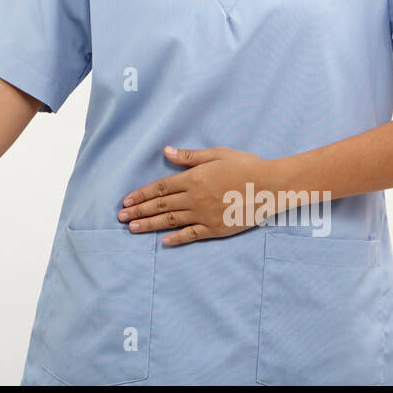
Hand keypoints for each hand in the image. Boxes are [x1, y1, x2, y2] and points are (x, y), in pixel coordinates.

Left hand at [118, 145, 271, 245]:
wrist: (271, 186)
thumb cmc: (245, 166)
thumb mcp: (217, 154)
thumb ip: (190, 156)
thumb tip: (167, 151)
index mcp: (193, 179)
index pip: (160, 188)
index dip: (141, 194)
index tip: (126, 200)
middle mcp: (195, 198)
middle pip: (161, 205)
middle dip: (139, 211)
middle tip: (122, 217)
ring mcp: (205, 215)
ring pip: (171, 221)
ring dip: (150, 225)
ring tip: (133, 228)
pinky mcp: (216, 228)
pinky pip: (192, 235)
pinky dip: (177, 239)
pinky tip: (164, 242)